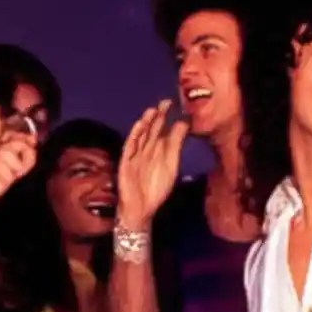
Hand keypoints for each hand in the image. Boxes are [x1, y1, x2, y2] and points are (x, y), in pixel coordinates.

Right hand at [116, 100, 188, 229]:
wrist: (142, 208)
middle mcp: (147, 149)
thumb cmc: (156, 188)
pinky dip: (134, 136)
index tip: (176, 105)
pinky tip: (139, 126)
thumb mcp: (171, 164)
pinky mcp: (127, 162)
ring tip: (153, 111)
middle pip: (152, 130)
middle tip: (166, 102)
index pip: (163, 131)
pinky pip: (130, 147)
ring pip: (141, 136)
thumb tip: (184, 123)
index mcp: (158, 150)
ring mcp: (136, 155)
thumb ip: (176, 144)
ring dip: (146, 124)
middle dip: (158, 117)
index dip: (168, 119)